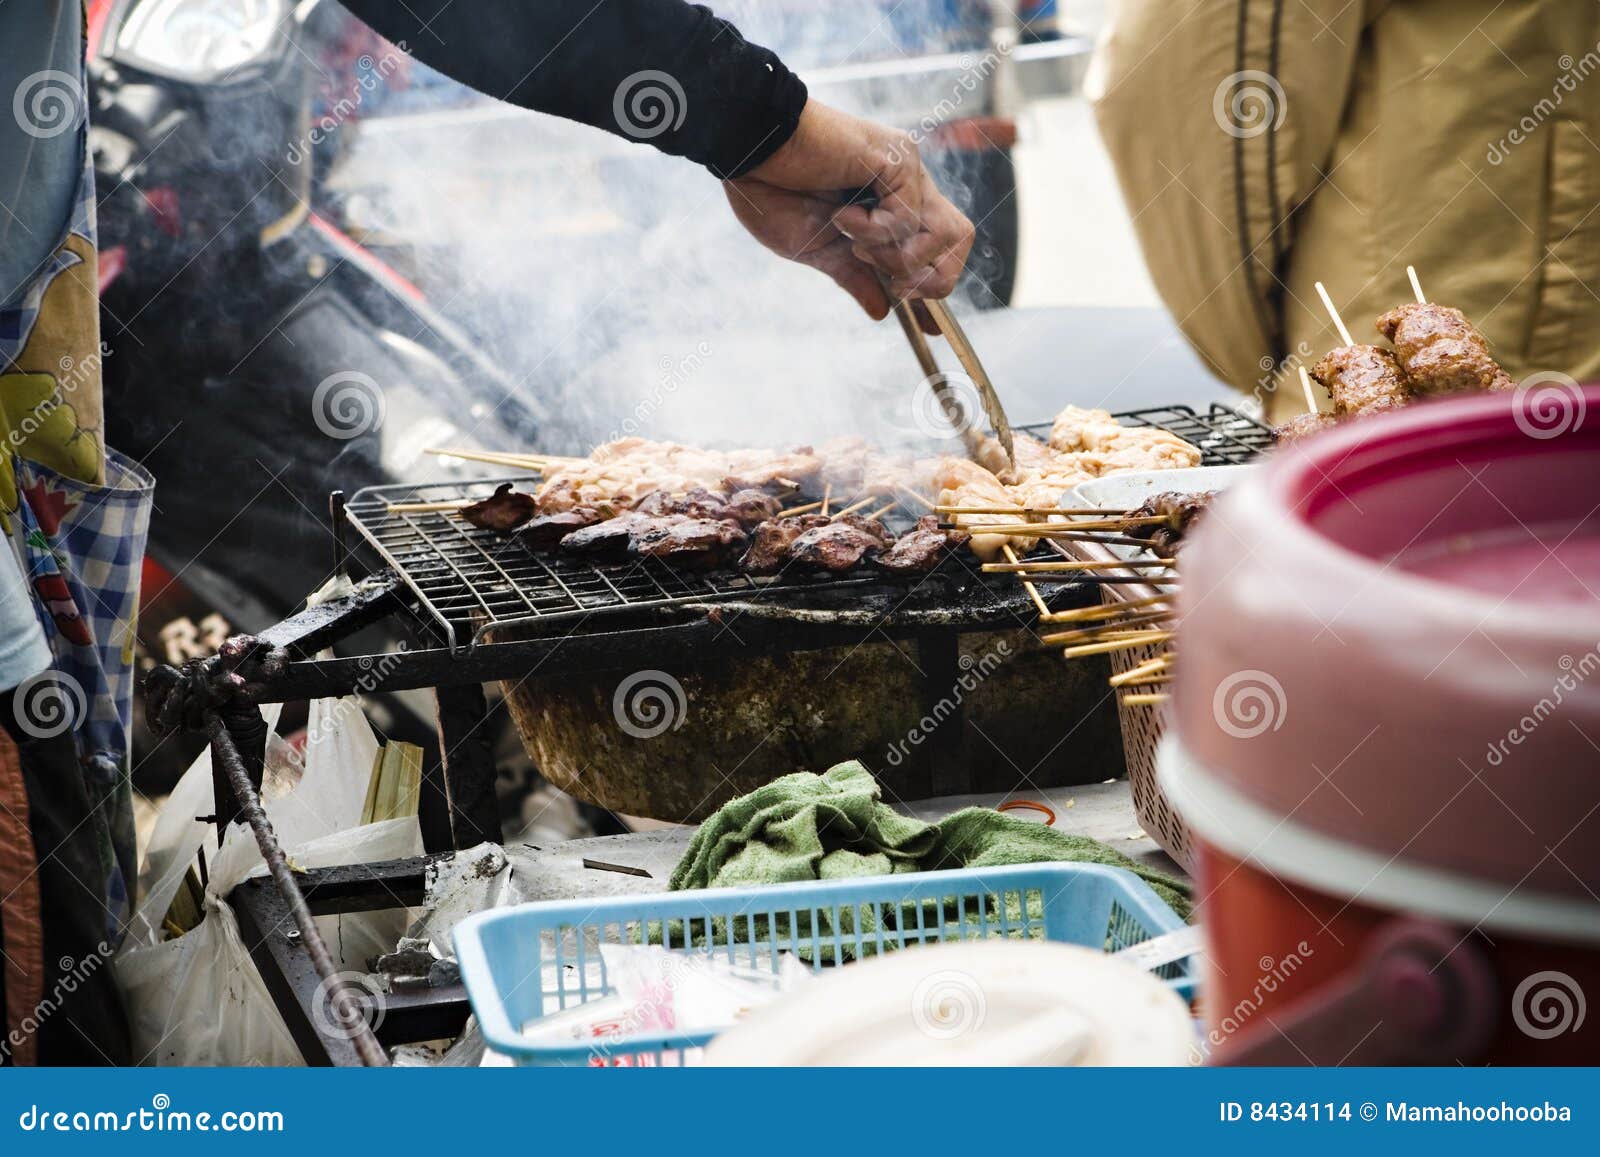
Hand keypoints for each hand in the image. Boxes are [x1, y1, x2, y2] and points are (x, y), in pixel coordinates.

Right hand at [724, 100, 975, 328]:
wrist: (749, 152)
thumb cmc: (773, 192)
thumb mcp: (816, 249)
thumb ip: (854, 276)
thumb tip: (882, 311)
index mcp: (891, 203)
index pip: (938, 248)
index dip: (937, 285)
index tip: (927, 328)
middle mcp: (908, 185)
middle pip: (959, 239)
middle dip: (924, 276)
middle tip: (876, 270)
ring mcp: (906, 170)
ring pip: (941, 234)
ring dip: (894, 255)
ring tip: (853, 240)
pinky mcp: (898, 159)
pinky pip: (906, 219)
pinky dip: (870, 231)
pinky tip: (841, 214)